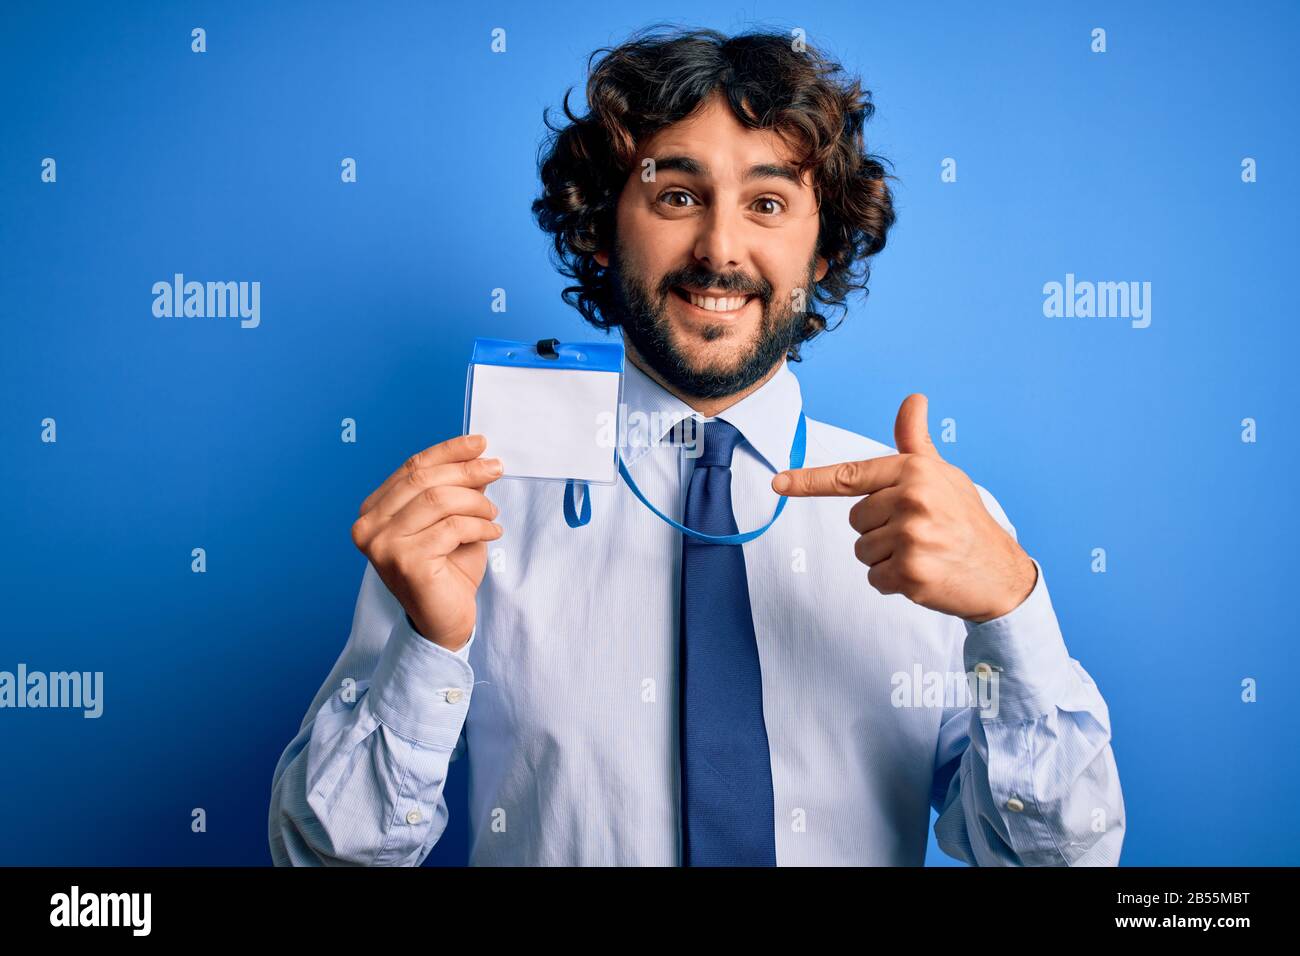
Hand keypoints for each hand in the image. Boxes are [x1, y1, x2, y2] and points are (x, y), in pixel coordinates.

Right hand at [351, 434, 504, 650]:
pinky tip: (492, 532)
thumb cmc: (446, 571)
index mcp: (373, 511)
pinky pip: (451, 528)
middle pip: (424, 480)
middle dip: (466, 470)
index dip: (448, 451)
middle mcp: (369, 527)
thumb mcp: (453, 520)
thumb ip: (456, 490)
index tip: (479, 443)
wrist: (445, 621)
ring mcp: (383, 545)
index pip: (412, 468)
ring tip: (493, 512)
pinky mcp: (405, 562)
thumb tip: (477, 456)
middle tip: (496, 468)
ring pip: (438, 500)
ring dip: (475, 501)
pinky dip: (479, 525)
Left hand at [771, 395, 1036, 622]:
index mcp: (915, 471)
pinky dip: (893, 582)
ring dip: (885, 558)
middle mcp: (912, 500)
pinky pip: (875, 578)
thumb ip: (914, 443)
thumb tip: (913, 398)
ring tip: (922, 553)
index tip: (778, 483)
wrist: (1000, 572)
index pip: (849, 475)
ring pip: (862, 551)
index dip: (808, 481)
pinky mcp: (911, 573)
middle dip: (879, 530)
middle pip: (856, 520)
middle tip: (918, 533)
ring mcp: (912, 537)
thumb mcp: (942, 474)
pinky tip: (923, 574)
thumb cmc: (964, 519)